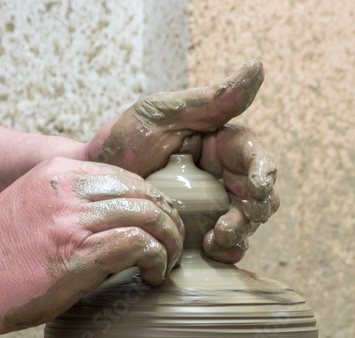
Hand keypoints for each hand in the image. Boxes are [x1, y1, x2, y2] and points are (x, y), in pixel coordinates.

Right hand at [0, 157, 183, 332]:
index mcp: (58, 172)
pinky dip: (156, 260)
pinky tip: (151, 276)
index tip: (157, 230)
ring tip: (165, 265)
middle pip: (145, 192)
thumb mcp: (33, 213)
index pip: (127, 176)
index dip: (151, 203)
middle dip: (168, 221)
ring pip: (150, 214)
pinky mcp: (79, 252)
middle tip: (170, 249)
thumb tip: (119, 232)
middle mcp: (69, 187)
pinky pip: (140, 243)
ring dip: (169, 242)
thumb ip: (71, 211)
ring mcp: (73, 218)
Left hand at [86, 61, 278, 262]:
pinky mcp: (200, 233)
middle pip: (260, 197)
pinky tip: (208, 250)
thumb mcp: (161, 114)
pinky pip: (226, 247)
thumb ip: (210, 99)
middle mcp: (224, 176)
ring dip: (240, 235)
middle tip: (227, 225)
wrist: (91, 184)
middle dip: (252, 212)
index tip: (255, 187)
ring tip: (213, 240)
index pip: (257, 157)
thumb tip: (257, 67)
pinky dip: (225, 252)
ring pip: (248, 224)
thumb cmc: (122, 142)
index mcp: (222, 144)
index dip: (263, 173)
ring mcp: (214, 207)